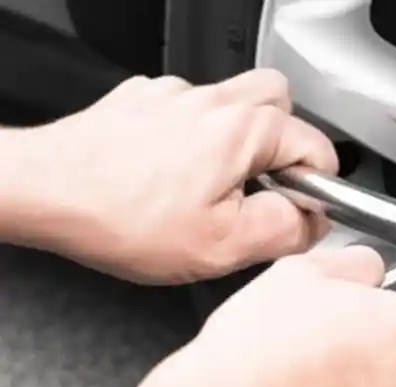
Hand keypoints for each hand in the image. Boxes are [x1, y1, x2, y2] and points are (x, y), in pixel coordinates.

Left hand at [0, 70, 337, 284]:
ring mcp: (173, 95)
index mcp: (244, 130)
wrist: (43, 193)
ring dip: (239, 140)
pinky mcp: (140, 102)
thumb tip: (312, 222)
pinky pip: (186, 110)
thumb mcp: (224, 248)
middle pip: (280, 104)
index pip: (318, 149)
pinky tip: (172, 177)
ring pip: (233, 101)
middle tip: (265, 189)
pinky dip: (192, 138)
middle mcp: (212, 100)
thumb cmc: (121, 217)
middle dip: (285, 145)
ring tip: (217, 186)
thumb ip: (287, 231)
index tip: (296, 217)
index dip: (316, 190)